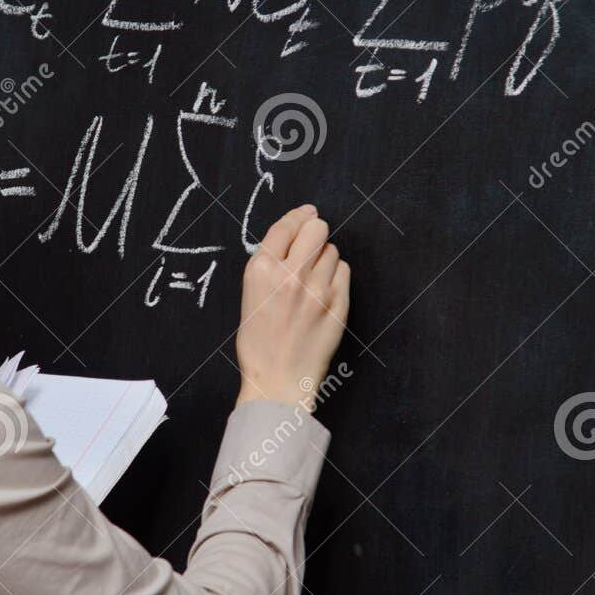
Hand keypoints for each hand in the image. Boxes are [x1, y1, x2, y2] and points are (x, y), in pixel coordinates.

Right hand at [235, 204, 349, 411]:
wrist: (278, 381)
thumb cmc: (259, 343)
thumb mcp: (250, 296)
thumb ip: (269, 265)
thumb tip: (292, 235)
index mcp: (261, 271)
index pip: (286, 226)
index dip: (298, 216)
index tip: (307, 213)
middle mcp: (290, 275)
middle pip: (316, 228)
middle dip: (315, 232)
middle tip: (313, 243)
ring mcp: (317, 290)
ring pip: (332, 250)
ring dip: (325, 258)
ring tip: (314, 279)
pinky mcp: (337, 304)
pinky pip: (343, 272)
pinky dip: (336, 277)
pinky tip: (325, 292)